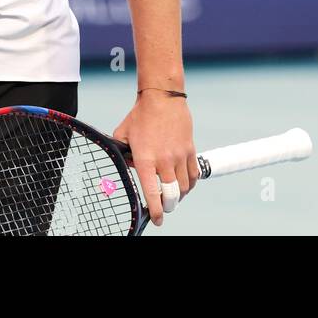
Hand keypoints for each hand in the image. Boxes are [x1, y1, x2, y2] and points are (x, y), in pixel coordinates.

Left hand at [112, 93, 195, 227]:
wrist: (162, 97)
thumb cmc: (140, 115)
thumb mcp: (123, 134)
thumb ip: (123, 153)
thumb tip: (128, 167)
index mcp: (144, 158)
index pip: (152, 192)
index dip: (156, 211)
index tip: (156, 220)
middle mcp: (163, 160)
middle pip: (172, 195)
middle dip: (169, 206)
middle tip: (165, 208)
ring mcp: (179, 155)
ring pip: (185, 187)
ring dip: (180, 196)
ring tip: (173, 195)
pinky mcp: (189, 149)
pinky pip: (194, 175)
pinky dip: (190, 184)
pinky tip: (184, 185)